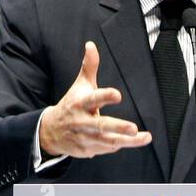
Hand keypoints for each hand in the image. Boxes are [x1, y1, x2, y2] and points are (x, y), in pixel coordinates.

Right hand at [40, 41, 152, 157]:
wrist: (51, 131)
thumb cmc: (71, 104)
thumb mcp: (80, 85)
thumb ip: (89, 66)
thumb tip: (91, 45)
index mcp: (80, 103)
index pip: (93, 99)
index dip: (105, 96)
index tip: (117, 94)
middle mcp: (82, 121)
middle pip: (101, 125)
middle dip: (118, 127)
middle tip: (133, 128)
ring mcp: (84, 138)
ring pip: (108, 141)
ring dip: (127, 141)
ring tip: (145, 137)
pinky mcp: (87, 150)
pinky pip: (106, 149)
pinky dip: (118, 145)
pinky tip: (132, 141)